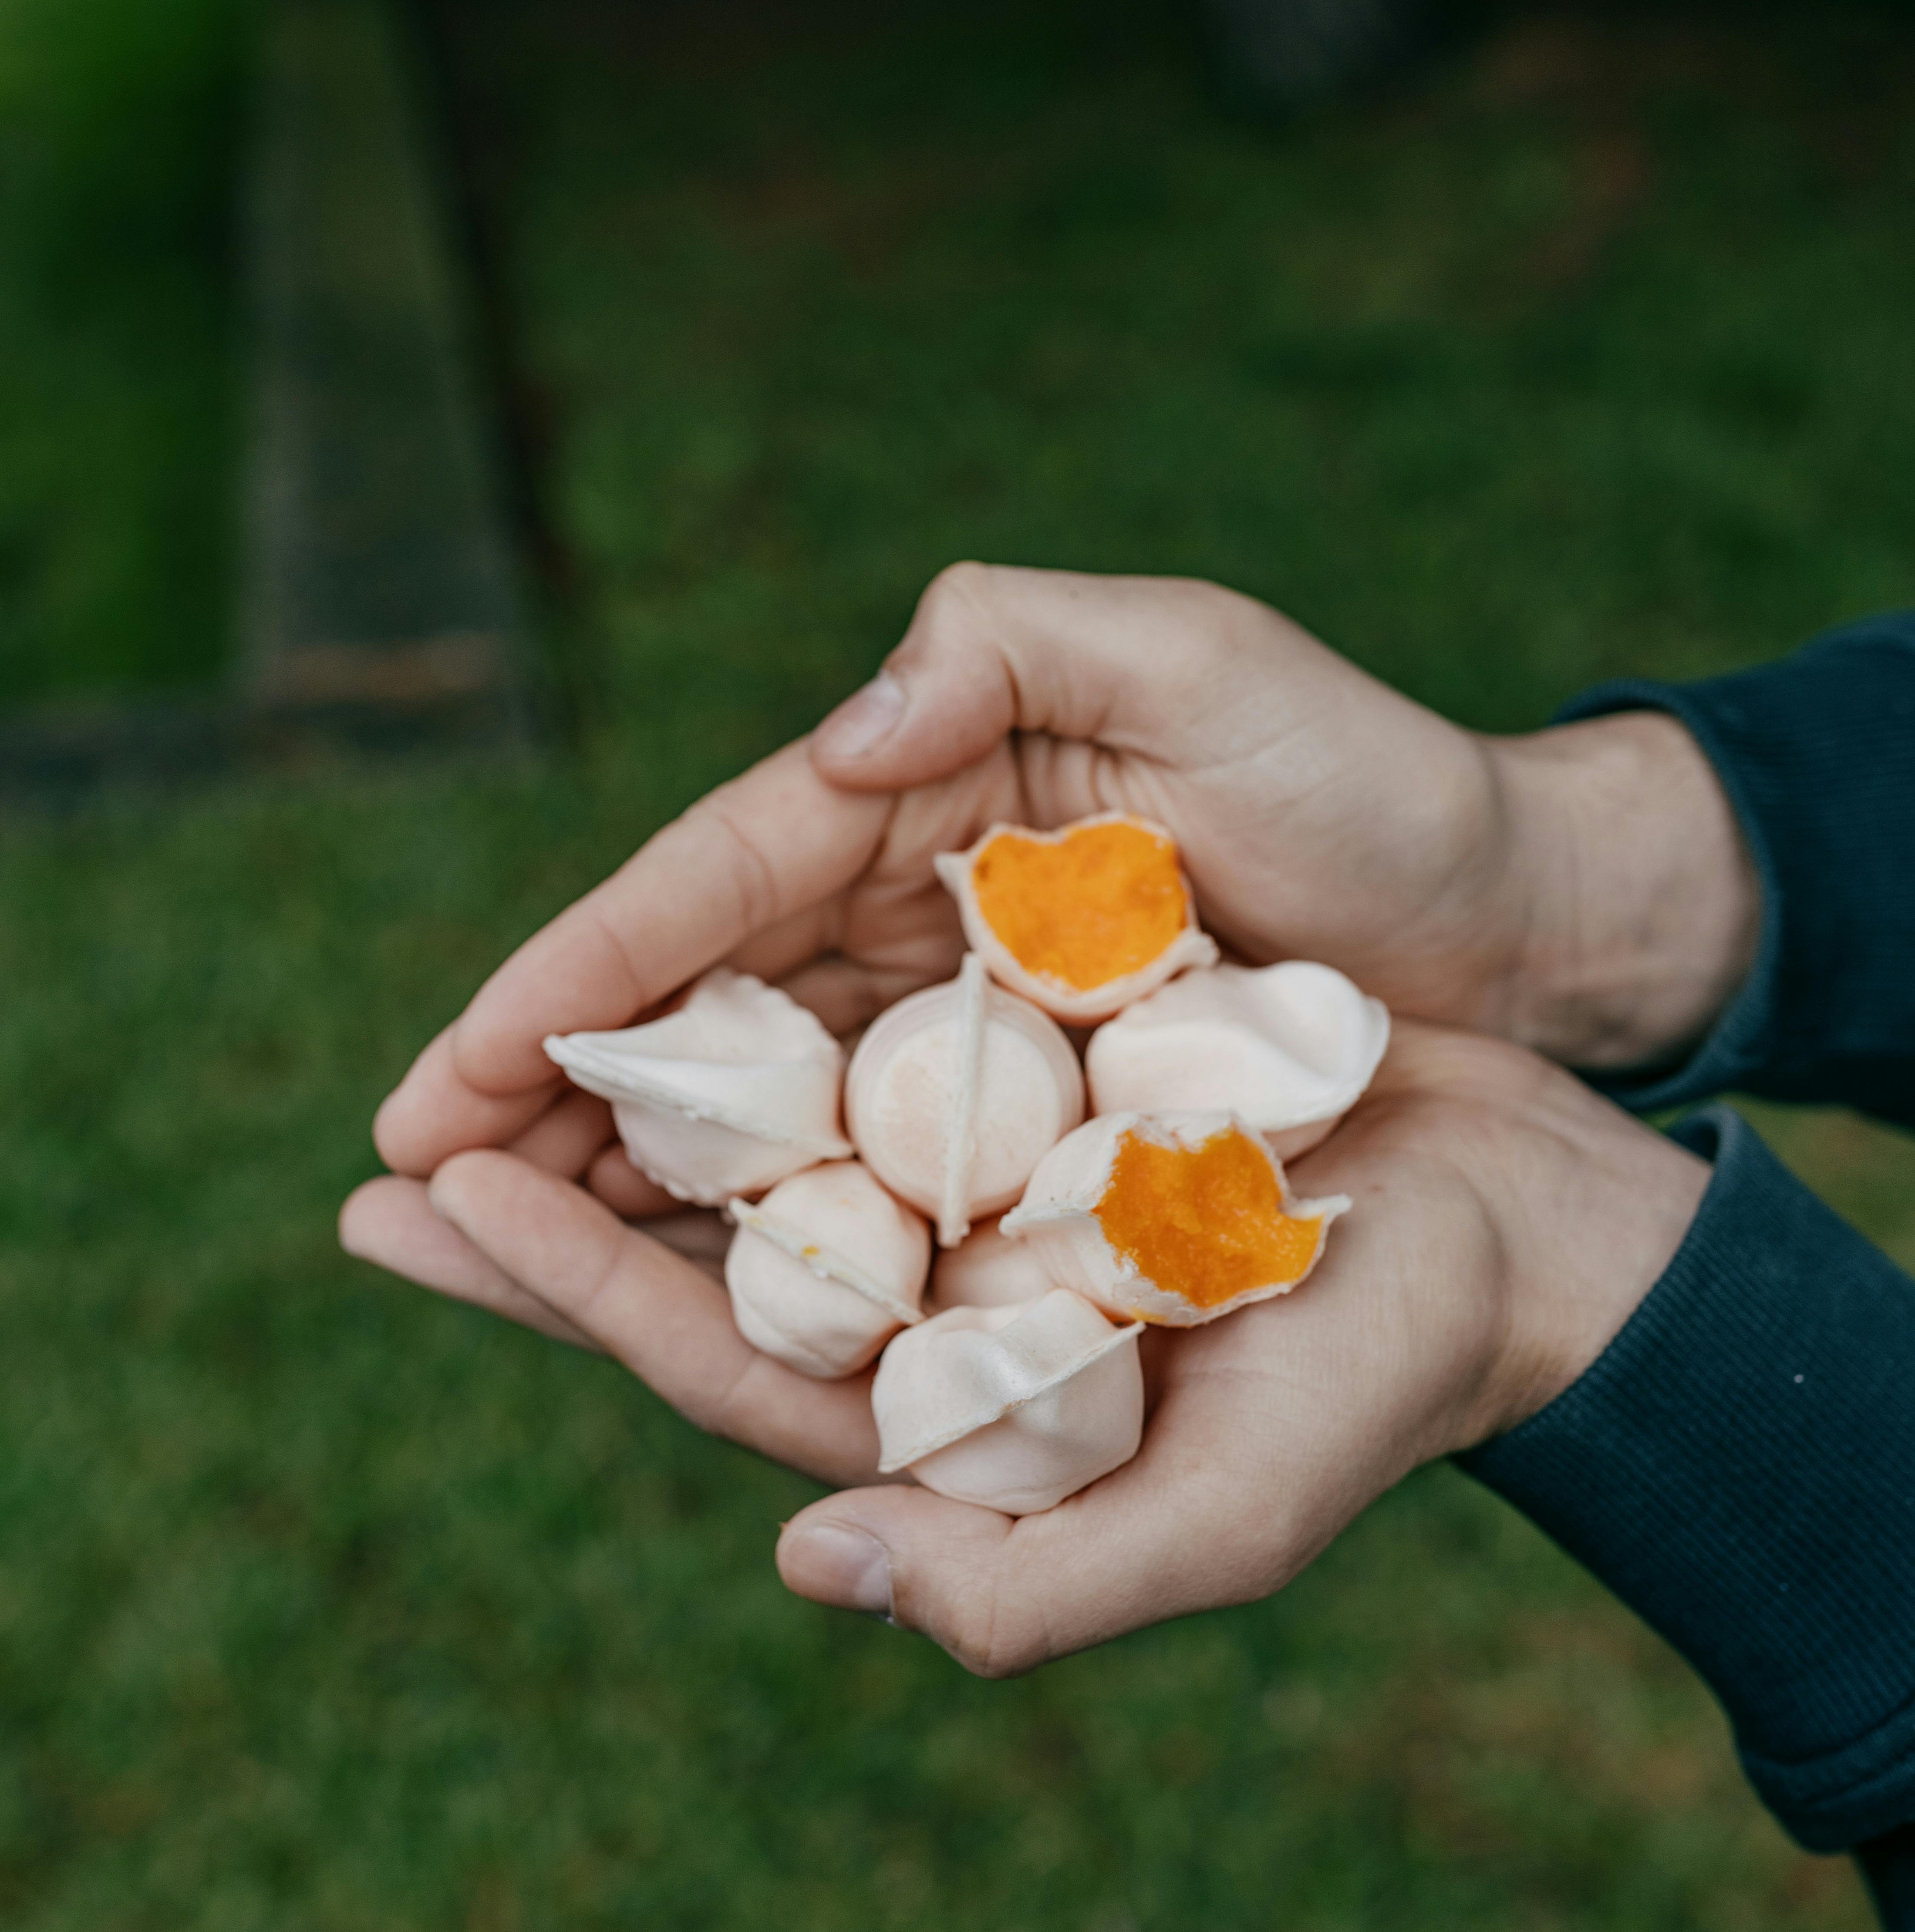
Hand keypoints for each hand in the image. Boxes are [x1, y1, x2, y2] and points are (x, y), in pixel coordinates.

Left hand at [347, 1025, 1708, 1675]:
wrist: (1513, 1232)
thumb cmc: (1385, 1380)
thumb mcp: (1231, 1518)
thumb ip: (1034, 1585)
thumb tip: (814, 1570)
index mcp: (953, 1424)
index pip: (725, 1360)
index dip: (578, 1285)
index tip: (440, 1199)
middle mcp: (938, 1321)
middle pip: (704, 1265)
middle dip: (542, 1219)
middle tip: (383, 1164)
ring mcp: (975, 1213)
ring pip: (761, 1163)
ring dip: (627, 1115)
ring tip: (486, 1066)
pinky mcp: (1026, 1110)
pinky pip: (860, 1066)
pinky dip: (764, 1028)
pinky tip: (680, 983)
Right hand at [361, 566, 1756, 1282]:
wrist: (1523, 925)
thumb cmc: (1375, 782)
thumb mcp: (1204, 656)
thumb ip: (1001, 645)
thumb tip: (837, 736)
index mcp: (925, 791)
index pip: (707, 886)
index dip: (567, 976)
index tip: (446, 1076)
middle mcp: (917, 911)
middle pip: (695, 1011)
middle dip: (552, 1094)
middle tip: (409, 1191)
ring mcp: (965, 1025)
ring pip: (757, 1110)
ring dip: (624, 1178)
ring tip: (487, 1254)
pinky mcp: (1030, 1119)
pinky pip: (865, 1174)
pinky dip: (765, 1227)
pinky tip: (674, 1286)